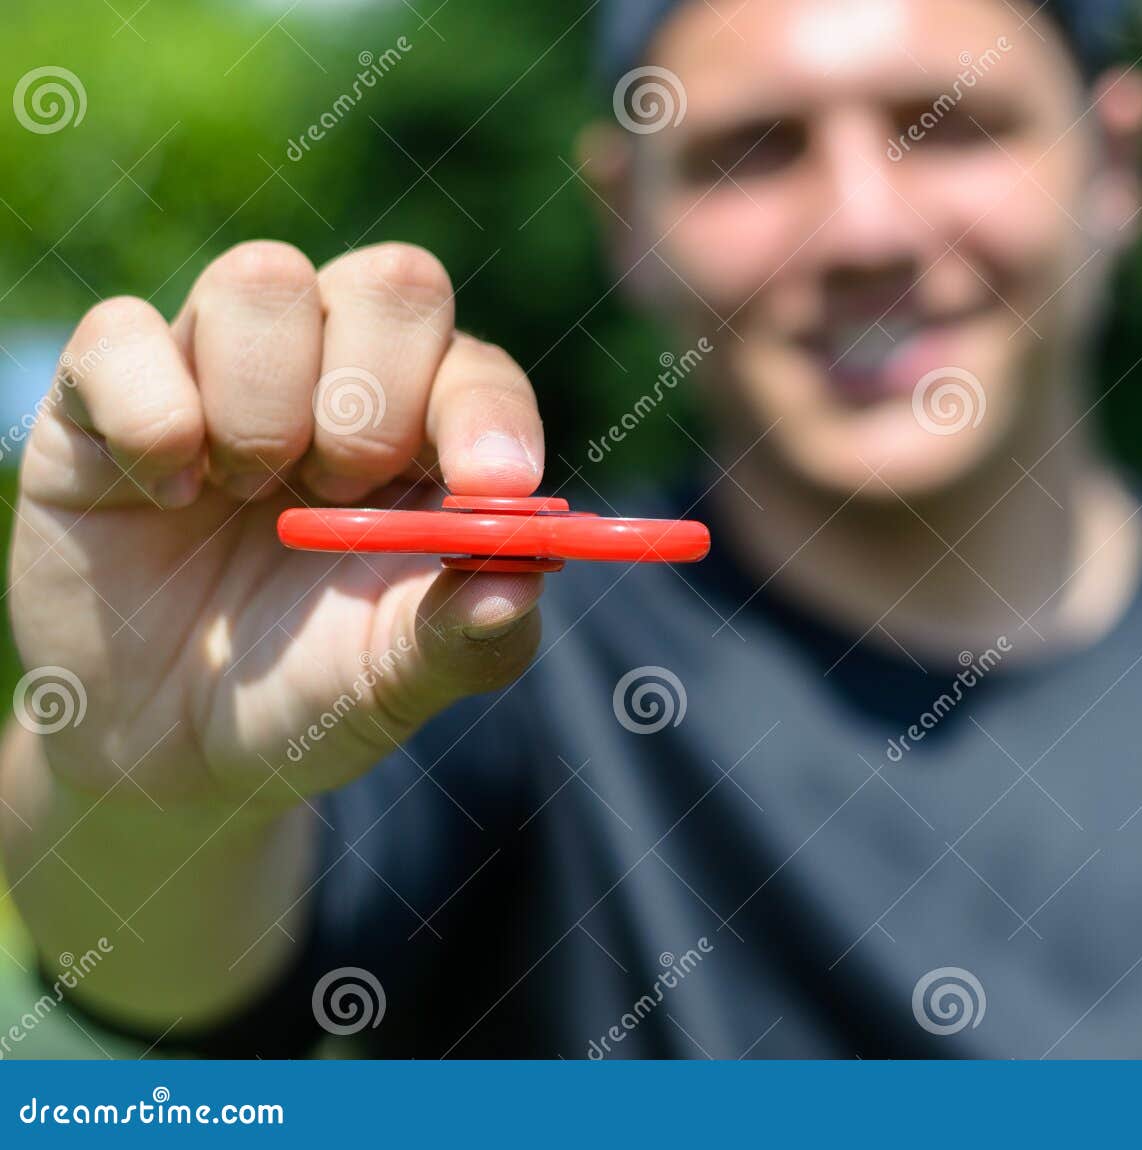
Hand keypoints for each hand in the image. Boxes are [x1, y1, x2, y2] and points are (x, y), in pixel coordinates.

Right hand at [8, 240, 545, 810]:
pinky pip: (125, 330)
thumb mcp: (395, 682)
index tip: (489, 486)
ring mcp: (223, 365)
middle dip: (375, 398)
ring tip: (246, 493)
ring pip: (267, 278)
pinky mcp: (107, 384)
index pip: (479, 369)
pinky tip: (164, 492)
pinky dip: (153, 416)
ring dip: (264, 404)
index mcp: (430, 434)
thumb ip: (468, 638)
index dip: (488, 414)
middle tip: (338, 491)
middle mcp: (337, 374)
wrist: (169, 747)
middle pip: (396, 283)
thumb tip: (521, 585)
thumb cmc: (308, 691)